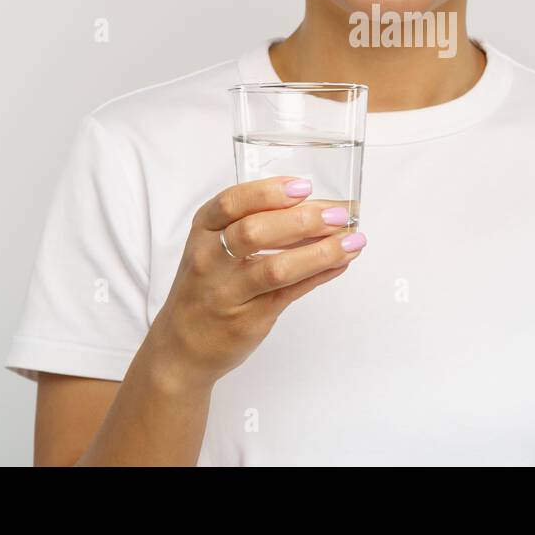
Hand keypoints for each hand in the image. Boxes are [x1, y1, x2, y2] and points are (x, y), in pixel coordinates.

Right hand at [159, 176, 365, 386]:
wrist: (182, 348)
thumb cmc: (205, 288)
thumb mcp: (212, 249)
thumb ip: (252, 225)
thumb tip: (315, 207)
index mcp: (202, 233)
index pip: (231, 203)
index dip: (269, 192)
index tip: (303, 186)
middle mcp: (210, 261)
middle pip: (255, 232)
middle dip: (302, 220)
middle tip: (338, 215)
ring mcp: (229, 293)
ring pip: (276, 268)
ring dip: (320, 252)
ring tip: (352, 241)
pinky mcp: (249, 319)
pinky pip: (290, 293)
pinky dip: (319, 275)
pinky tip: (341, 263)